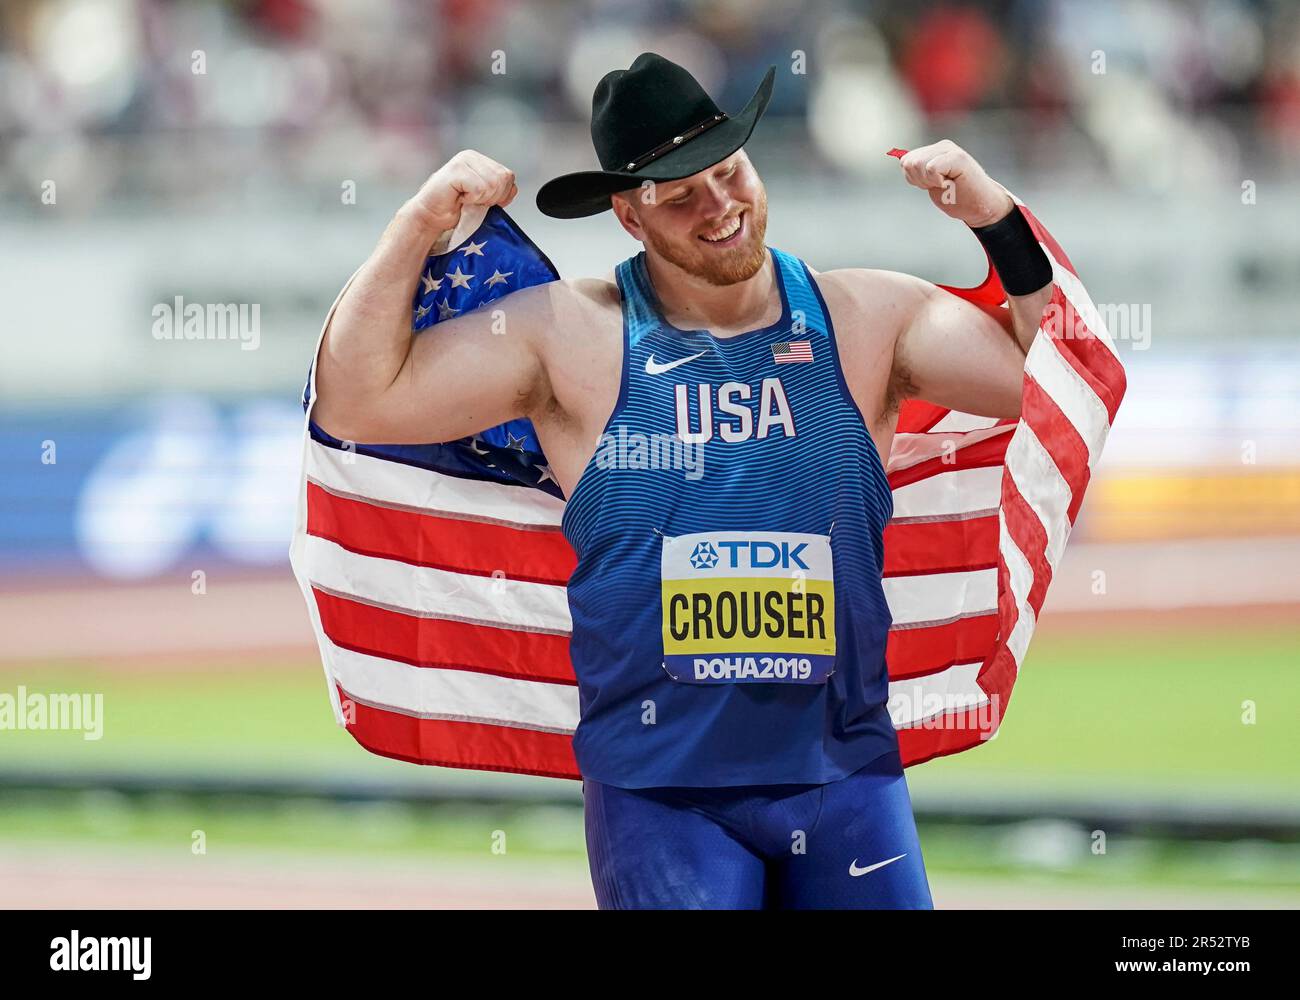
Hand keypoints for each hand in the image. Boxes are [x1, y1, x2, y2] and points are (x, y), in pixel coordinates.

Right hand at [404, 149, 518, 235]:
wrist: (431, 216)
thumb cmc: (455, 208)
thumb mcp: (484, 198)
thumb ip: (500, 190)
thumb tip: (513, 189)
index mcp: (480, 160)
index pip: (508, 176)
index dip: (501, 195)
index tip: (483, 201)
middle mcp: (471, 156)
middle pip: (503, 179)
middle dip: (492, 197)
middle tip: (474, 201)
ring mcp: (462, 161)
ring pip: (493, 184)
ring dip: (481, 199)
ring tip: (466, 199)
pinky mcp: (455, 170)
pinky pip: (479, 189)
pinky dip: (472, 199)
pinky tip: (460, 198)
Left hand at [896, 140, 1012, 227]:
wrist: (982, 206)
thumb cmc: (958, 197)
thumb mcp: (931, 183)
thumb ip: (918, 170)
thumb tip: (902, 159)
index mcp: (934, 151)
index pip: (905, 161)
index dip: (914, 179)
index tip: (932, 185)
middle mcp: (941, 146)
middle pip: (909, 162)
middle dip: (919, 180)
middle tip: (940, 186)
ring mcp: (950, 150)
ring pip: (917, 164)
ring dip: (928, 181)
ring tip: (946, 184)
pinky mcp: (958, 157)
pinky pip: (931, 168)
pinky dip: (937, 181)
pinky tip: (950, 183)